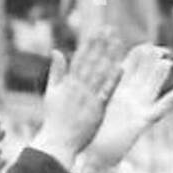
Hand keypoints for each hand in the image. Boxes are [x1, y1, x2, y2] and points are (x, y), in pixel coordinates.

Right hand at [30, 27, 124, 171]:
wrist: (57, 143)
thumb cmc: (54, 120)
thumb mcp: (51, 93)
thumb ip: (56, 71)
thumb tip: (57, 51)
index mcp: (67, 83)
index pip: (80, 58)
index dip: (90, 43)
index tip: (98, 30)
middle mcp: (78, 88)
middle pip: (91, 62)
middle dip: (101, 45)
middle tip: (110, 29)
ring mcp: (87, 99)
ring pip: (100, 74)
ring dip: (109, 56)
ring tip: (118, 41)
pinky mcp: (96, 111)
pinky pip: (106, 93)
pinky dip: (112, 80)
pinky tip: (121, 67)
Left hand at [81, 44, 172, 172]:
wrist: (96, 154)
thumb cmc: (93, 130)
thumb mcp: (94, 102)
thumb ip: (96, 83)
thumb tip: (91, 63)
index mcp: (119, 89)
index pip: (131, 64)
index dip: (139, 53)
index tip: (144, 42)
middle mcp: (131, 97)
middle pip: (145, 73)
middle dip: (153, 60)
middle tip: (161, 48)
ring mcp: (138, 109)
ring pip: (152, 88)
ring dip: (160, 76)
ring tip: (168, 62)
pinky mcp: (142, 123)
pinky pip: (158, 110)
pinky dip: (171, 102)